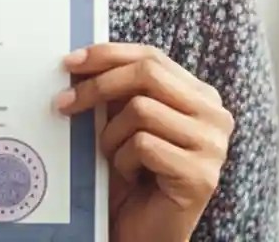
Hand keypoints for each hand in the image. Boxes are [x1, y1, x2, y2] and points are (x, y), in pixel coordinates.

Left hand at [55, 43, 233, 241]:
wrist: (145, 233)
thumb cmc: (132, 177)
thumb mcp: (123, 125)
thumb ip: (115, 93)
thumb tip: (78, 62)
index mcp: (200, 96)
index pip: (152, 57)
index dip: (109, 54)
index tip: (70, 62)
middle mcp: (214, 115)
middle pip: (148, 74)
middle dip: (98, 85)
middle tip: (64, 103)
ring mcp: (212, 146)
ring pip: (141, 110)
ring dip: (112, 136)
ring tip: (113, 159)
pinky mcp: (201, 175)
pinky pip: (143, 146)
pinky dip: (124, 161)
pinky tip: (131, 177)